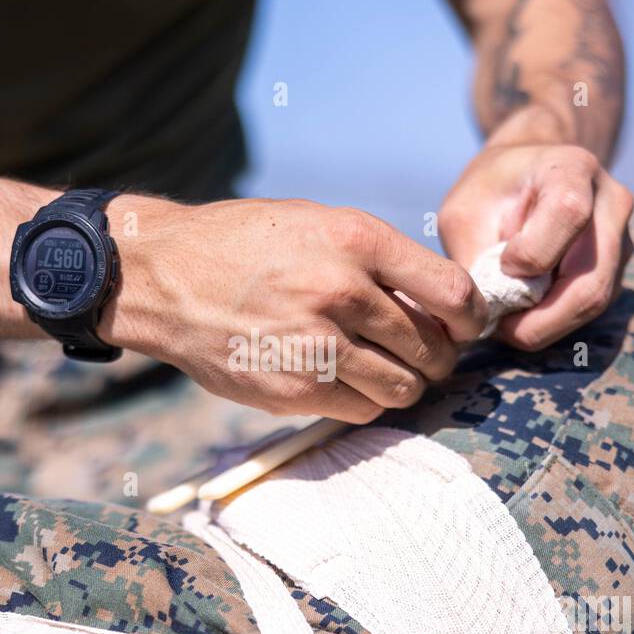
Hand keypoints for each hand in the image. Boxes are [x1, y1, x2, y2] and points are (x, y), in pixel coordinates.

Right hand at [98, 195, 487, 422]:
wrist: (164, 276)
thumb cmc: (246, 245)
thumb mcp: (317, 223)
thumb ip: (379, 260)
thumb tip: (443, 307)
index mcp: (355, 240)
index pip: (451, 293)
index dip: (469, 317)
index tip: (462, 325)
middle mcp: (340, 292)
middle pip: (431, 348)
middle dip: (437, 356)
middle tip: (424, 354)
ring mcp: (314, 347)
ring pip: (403, 388)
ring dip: (405, 384)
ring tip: (387, 370)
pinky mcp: (291, 391)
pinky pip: (361, 410)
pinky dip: (365, 401)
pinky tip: (346, 380)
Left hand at [439, 141, 633, 350]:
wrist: (528, 174)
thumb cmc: (491, 190)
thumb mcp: (464, 212)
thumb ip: (473, 258)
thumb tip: (482, 317)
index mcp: (571, 170)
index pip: (570, 213)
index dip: (533, 253)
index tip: (502, 263)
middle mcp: (610, 203)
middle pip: (591, 281)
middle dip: (540, 319)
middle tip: (500, 329)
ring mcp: (621, 239)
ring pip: (594, 302)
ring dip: (547, 324)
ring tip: (509, 321)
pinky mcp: (617, 268)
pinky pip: (591, 306)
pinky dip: (555, 319)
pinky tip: (527, 312)